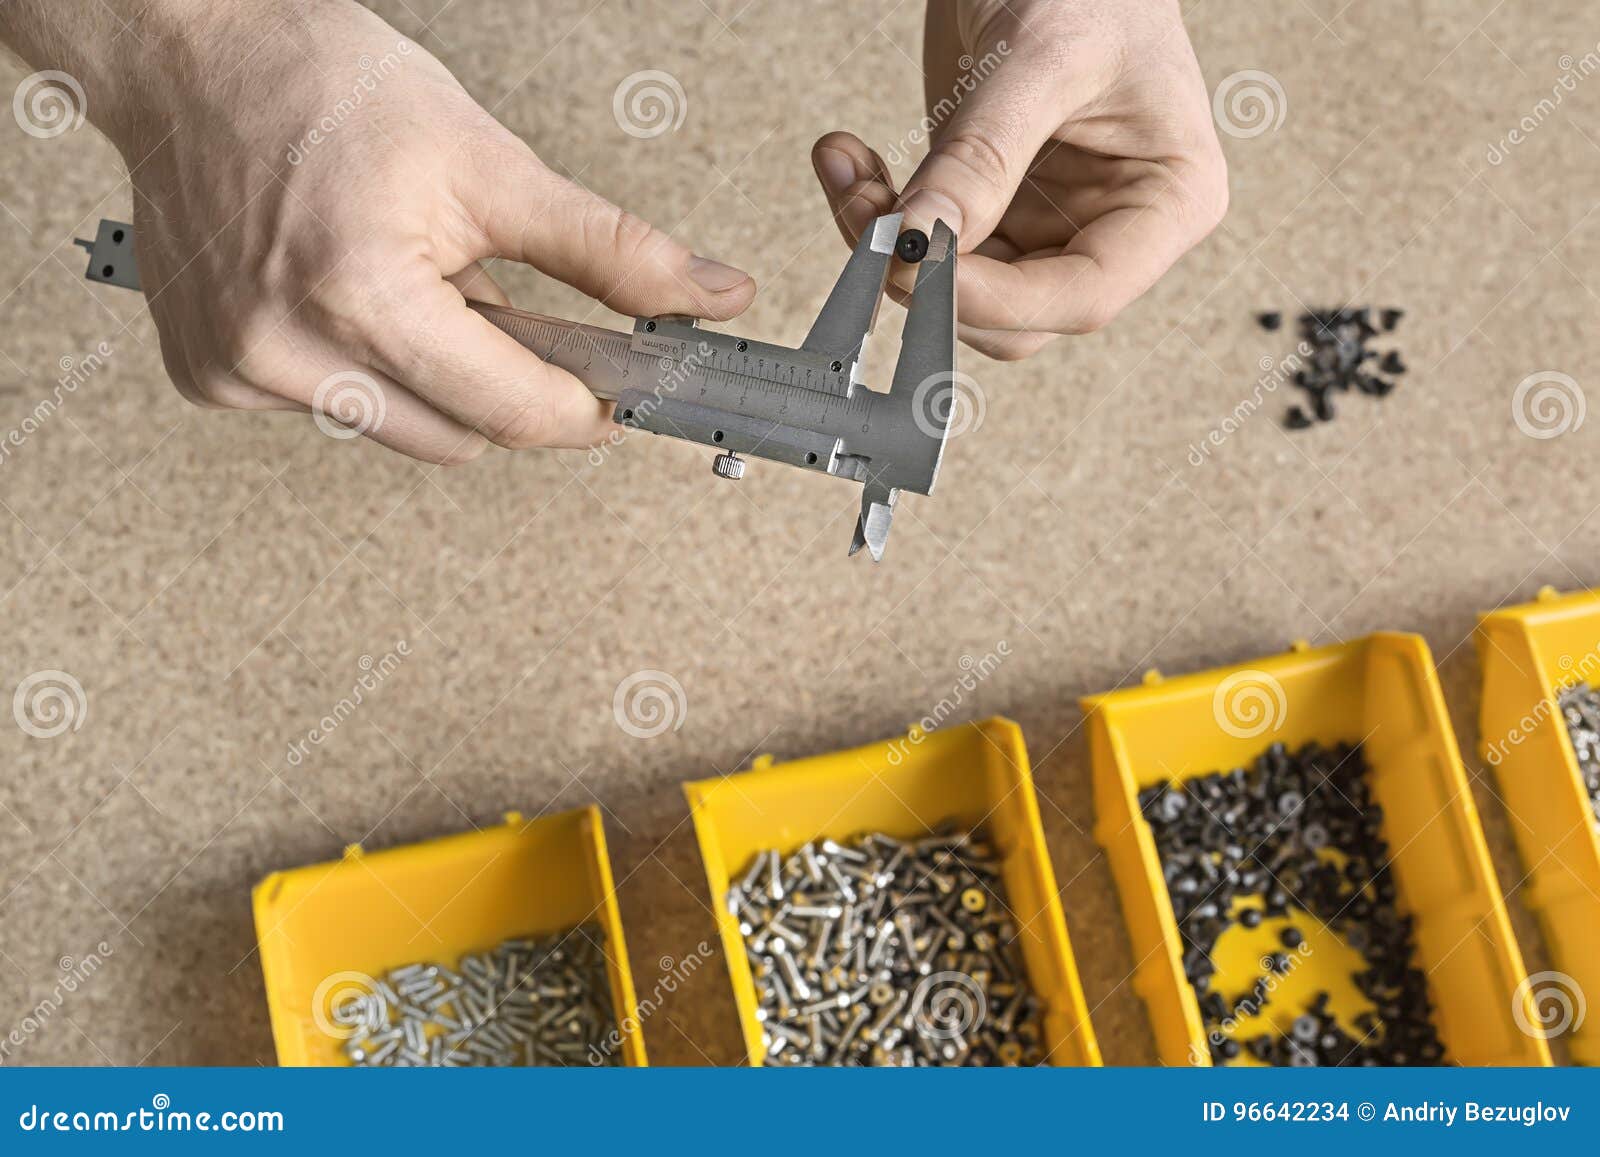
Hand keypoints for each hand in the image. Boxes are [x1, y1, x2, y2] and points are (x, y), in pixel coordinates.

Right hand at [79, 1, 756, 461]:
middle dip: (502, 386)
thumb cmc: (326, 90)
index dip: (585, 409)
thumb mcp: (492, 164)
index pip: (515, 413)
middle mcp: (284, 349)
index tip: (617, 393)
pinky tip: (348, 298)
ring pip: (404, 432)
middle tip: (499, 306)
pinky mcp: (208, 378)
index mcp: (361, 294)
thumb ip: (610, 250)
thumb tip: (708, 295)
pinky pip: (336, 412)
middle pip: (464, 439)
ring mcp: (237, 371)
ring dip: (435, 378)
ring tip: (411, 286)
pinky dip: (367, 370)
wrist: (192, 59)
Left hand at [810, 0, 1225, 359]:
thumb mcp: (1038, 60)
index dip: (997, 301)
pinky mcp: (990, 207)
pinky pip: (927, 244)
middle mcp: (1110, 229)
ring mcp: (1047, 224)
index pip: (1084, 295)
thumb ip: (982, 158)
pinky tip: (846, 161)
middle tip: (865, 217)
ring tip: (845, 167)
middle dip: (931, 276)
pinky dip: (878, 213)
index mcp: (1168, 202)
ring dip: (889, 244)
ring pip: (957, 289)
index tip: (918, 266)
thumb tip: (921, 240)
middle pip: (1014, 312)